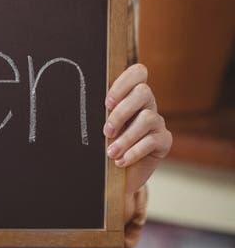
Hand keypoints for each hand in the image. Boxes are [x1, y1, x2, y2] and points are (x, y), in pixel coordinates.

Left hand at [104, 62, 171, 230]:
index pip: (138, 72)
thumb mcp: (99, 124)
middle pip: (143, 92)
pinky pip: (152, 141)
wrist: (116, 174)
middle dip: (122, 112)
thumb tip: (84, 101)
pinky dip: (134, 152)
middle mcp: (147, 104)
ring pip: (147, 118)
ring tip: (111, 152)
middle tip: (106, 131)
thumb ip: (100, 111)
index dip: (123, 83)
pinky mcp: (164, 141)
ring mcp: (157, 122)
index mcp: (130, 94)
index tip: (107, 103)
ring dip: (126, 137)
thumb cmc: (104, 143)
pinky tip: (120, 161)